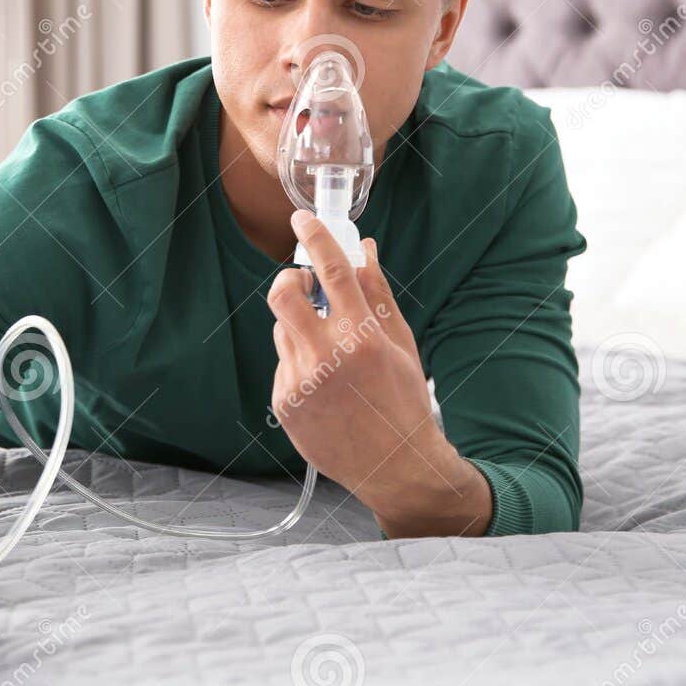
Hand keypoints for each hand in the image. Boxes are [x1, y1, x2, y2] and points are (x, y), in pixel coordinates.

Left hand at [266, 210, 490, 536]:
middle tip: (304, 284)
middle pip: (282, 294)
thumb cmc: (404, 402)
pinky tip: (326, 386)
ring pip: (283, 330)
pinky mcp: (284, 402)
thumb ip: (377, 293)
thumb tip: (363, 249)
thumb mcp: (401, 343)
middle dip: (289, 279)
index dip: (315, 234)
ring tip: (330, 352)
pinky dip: (300, 364)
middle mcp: (326, 356)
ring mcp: (300, 381)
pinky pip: (284, 364)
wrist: (394, 466)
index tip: (303, 219)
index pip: (331, 269)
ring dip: (300, 328)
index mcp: (362, 336)